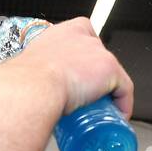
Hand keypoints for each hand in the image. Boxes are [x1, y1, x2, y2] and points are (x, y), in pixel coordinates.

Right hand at [18, 18, 134, 117]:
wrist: (33, 87)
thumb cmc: (26, 82)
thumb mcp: (31, 70)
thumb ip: (36, 74)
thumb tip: (34, 92)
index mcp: (64, 32)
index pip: (84, 43)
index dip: (85, 66)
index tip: (83, 82)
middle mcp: (84, 37)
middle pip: (99, 61)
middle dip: (97, 82)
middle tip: (89, 102)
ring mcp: (99, 52)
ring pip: (112, 76)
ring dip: (110, 95)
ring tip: (101, 113)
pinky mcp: (110, 69)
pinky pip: (124, 89)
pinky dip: (123, 105)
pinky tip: (117, 118)